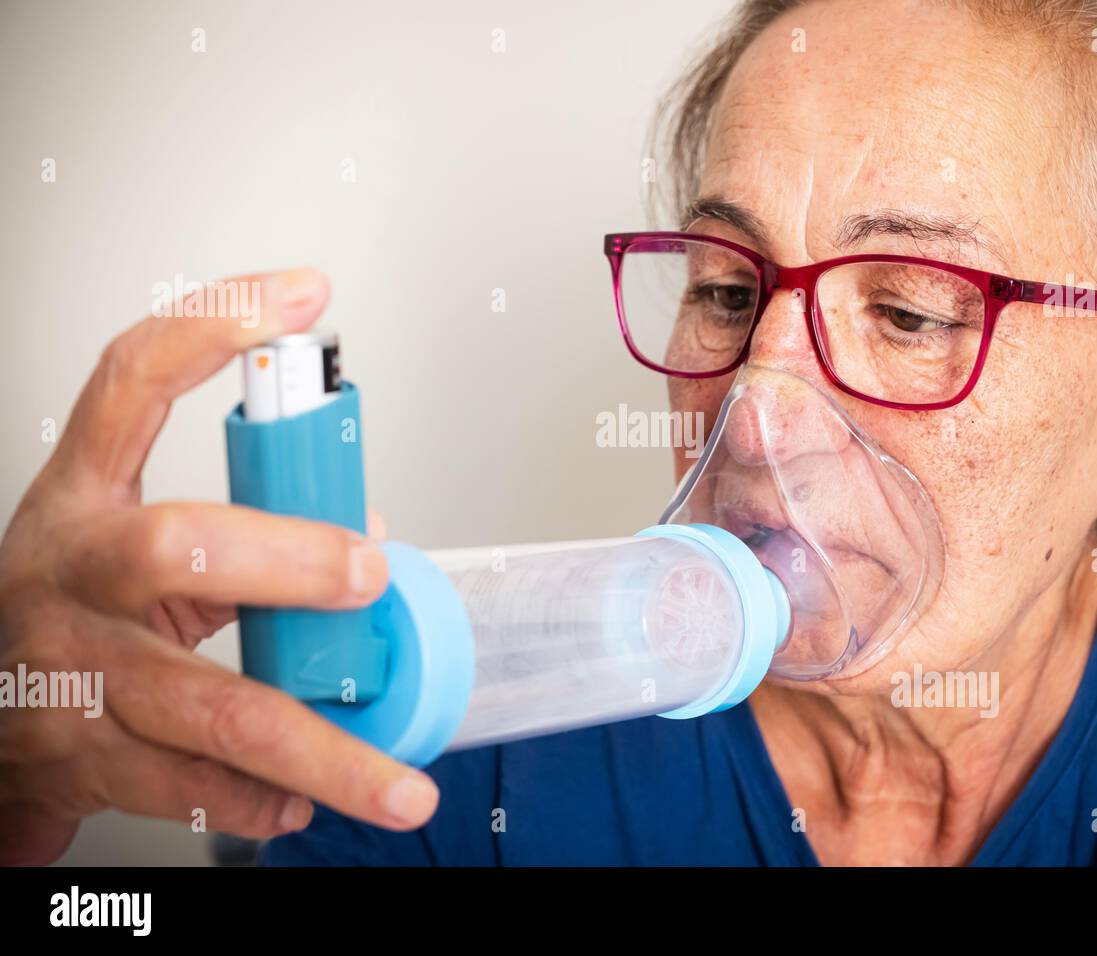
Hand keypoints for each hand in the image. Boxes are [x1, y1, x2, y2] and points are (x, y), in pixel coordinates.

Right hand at [0, 268, 439, 864]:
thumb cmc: (71, 615)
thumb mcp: (128, 545)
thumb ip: (241, 529)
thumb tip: (366, 536)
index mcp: (83, 497)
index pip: (133, 378)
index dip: (212, 323)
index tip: (300, 295)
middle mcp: (73, 574)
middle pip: (179, 548)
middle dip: (292, 562)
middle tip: (368, 574)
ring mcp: (73, 671)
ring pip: (209, 705)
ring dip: (320, 748)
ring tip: (398, 783)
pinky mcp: (83, 757)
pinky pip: (192, 786)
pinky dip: (262, 800)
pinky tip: (303, 804)